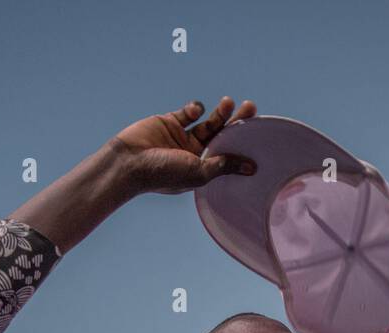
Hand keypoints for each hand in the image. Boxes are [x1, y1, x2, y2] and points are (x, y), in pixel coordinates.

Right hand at [110, 97, 257, 194]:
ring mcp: (183, 137)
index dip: (243, 144)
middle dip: (237, 122)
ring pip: (208, 122)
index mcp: (203, 169)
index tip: (259, 133)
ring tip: (229, 103)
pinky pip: (188, 112)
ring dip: (220, 112)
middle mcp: (195, 154)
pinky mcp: (170, 122)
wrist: (128, 162)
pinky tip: (196, 109)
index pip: (229, 154)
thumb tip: (252, 168)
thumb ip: (224, 166)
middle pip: (223, 135)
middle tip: (251, 108)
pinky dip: (195, 108)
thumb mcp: (199, 172)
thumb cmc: (164, 174)